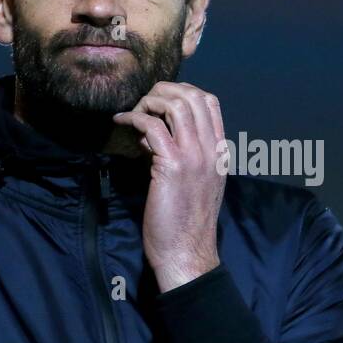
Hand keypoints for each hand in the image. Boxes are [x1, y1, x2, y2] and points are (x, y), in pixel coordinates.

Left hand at [112, 82, 225, 292]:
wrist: (186, 253)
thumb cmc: (185, 223)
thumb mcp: (193, 183)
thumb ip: (181, 155)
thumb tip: (154, 132)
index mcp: (219, 153)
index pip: (211, 103)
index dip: (184, 91)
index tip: (161, 100)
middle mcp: (211, 151)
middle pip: (194, 96)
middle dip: (164, 90)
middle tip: (143, 101)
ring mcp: (195, 157)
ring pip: (176, 105)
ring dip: (150, 101)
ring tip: (134, 110)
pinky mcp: (172, 167)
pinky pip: (153, 127)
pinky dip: (135, 118)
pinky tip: (122, 122)